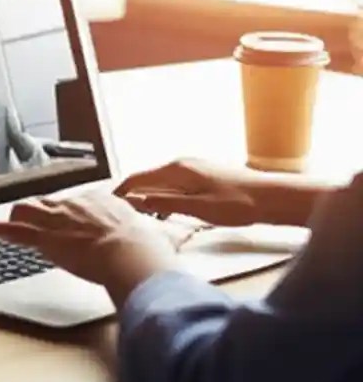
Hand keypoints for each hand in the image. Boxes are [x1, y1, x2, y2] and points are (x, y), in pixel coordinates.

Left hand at [0, 190, 177, 306]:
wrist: (131, 254)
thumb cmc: (147, 248)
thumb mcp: (165, 235)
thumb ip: (173, 234)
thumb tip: (190, 233)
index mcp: (102, 200)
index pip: (80, 204)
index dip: (75, 216)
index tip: (76, 224)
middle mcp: (76, 204)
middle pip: (51, 205)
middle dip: (44, 216)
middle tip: (42, 227)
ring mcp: (59, 219)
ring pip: (29, 211)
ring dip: (18, 219)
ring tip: (6, 225)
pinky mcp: (45, 238)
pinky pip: (15, 231)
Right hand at [115, 158, 267, 225]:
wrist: (274, 198)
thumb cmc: (239, 205)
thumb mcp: (196, 209)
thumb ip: (163, 203)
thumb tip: (135, 201)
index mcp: (177, 169)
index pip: (136, 178)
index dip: (120, 192)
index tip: (107, 206)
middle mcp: (183, 163)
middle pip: (147, 179)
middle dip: (133, 196)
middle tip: (122, 217)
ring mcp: (194, 167)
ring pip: (161, 182)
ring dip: (150, 198)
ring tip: (143, 218)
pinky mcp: (204, 174)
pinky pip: (174, 184)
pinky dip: (165, 196)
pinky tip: (168, 212)